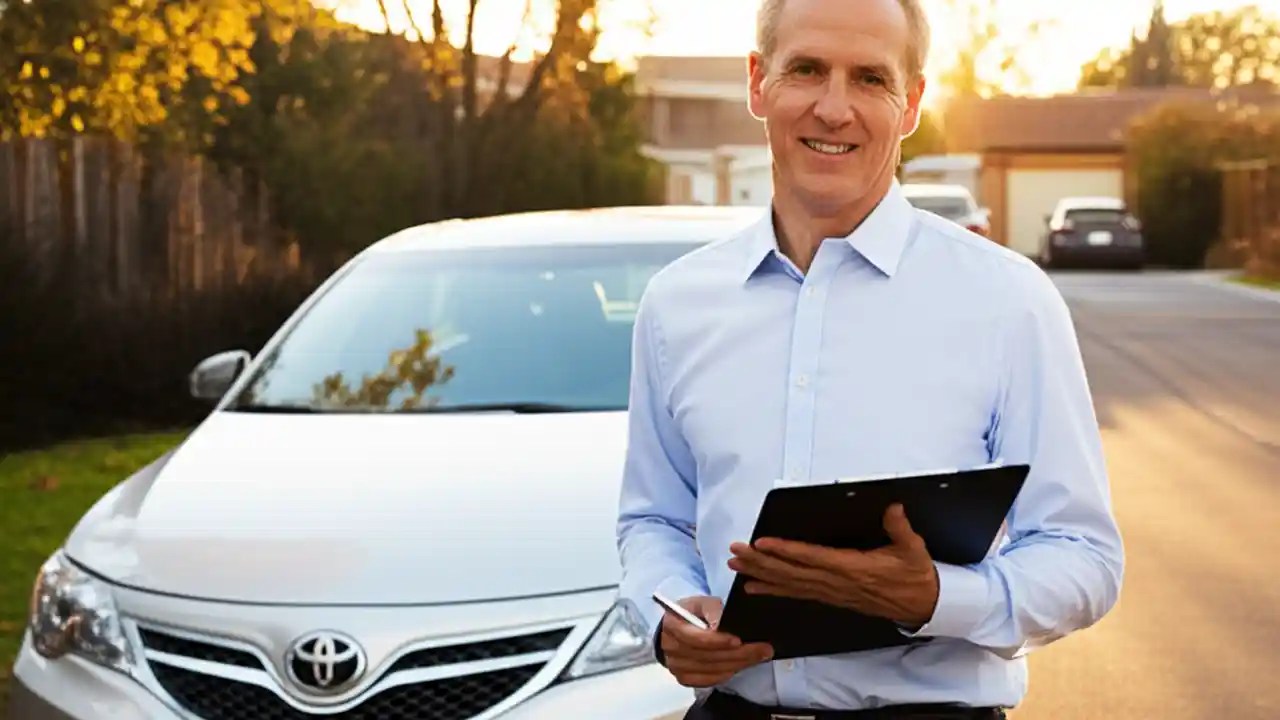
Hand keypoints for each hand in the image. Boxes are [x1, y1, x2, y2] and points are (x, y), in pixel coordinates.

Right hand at [658, 595, 773, 687]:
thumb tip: (721, 623)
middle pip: (707, 656)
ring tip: (760, 657)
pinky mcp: (683, 678)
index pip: (695, 638)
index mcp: (672, 624)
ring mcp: (675, 666)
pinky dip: (727, 674)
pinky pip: (708, 680)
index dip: (718, 641)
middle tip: (764, 650)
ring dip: (738, 664)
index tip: (739, 640)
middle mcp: (670, 647)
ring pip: (711, 670)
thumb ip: (713, 609)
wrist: (678, 628)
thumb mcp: (702, 602)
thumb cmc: (693, 613)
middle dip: (739, 654)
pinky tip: (741, 666)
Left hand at [727, 503, 939, 625]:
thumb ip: (900, 528)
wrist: (922, 605)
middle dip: (762, 562)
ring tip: (737, 567)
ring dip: (762, 575)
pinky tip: (755, 587)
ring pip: (790, 584)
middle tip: (736, 552)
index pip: (813, 558)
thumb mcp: (913, 550)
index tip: (762, 544)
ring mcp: (832, 592)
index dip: (786, 552)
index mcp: (853, 568)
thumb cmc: (915, 576)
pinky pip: (797, 594)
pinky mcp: (831, 598)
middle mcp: (837, 582)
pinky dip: (774, 590)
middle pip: (792, 572)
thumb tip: (893, 508)